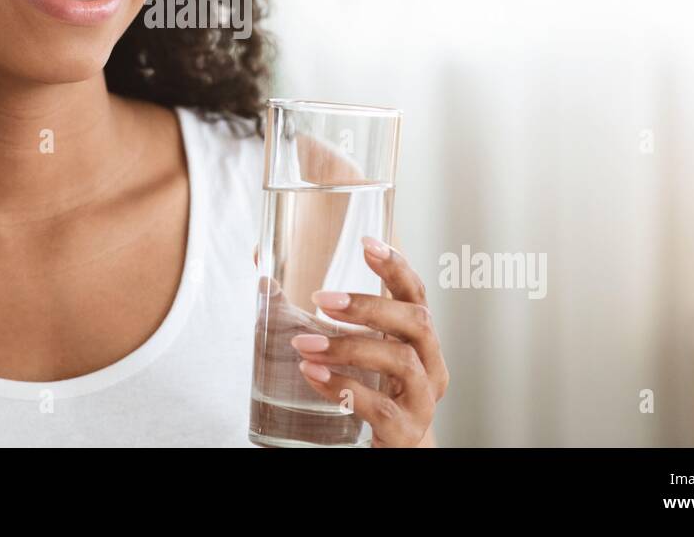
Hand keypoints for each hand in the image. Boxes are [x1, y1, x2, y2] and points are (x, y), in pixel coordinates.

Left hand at [289, 237, 448, 447]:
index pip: (415, 292)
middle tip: (321, 299)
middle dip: (369, 306)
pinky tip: (313, 375)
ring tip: (304, 345)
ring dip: (348, 347)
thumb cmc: (372, 391)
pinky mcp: (407, 431)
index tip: (367, 243)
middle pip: (417, 322)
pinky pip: (380, 407)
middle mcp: (431, 363)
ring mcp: (423, 400)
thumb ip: (320, 314)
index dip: (396, 266)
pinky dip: (344, 387)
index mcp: (418, 337)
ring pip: (400, 361)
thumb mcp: (356, 350)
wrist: (393, 450)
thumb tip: (263, 269)